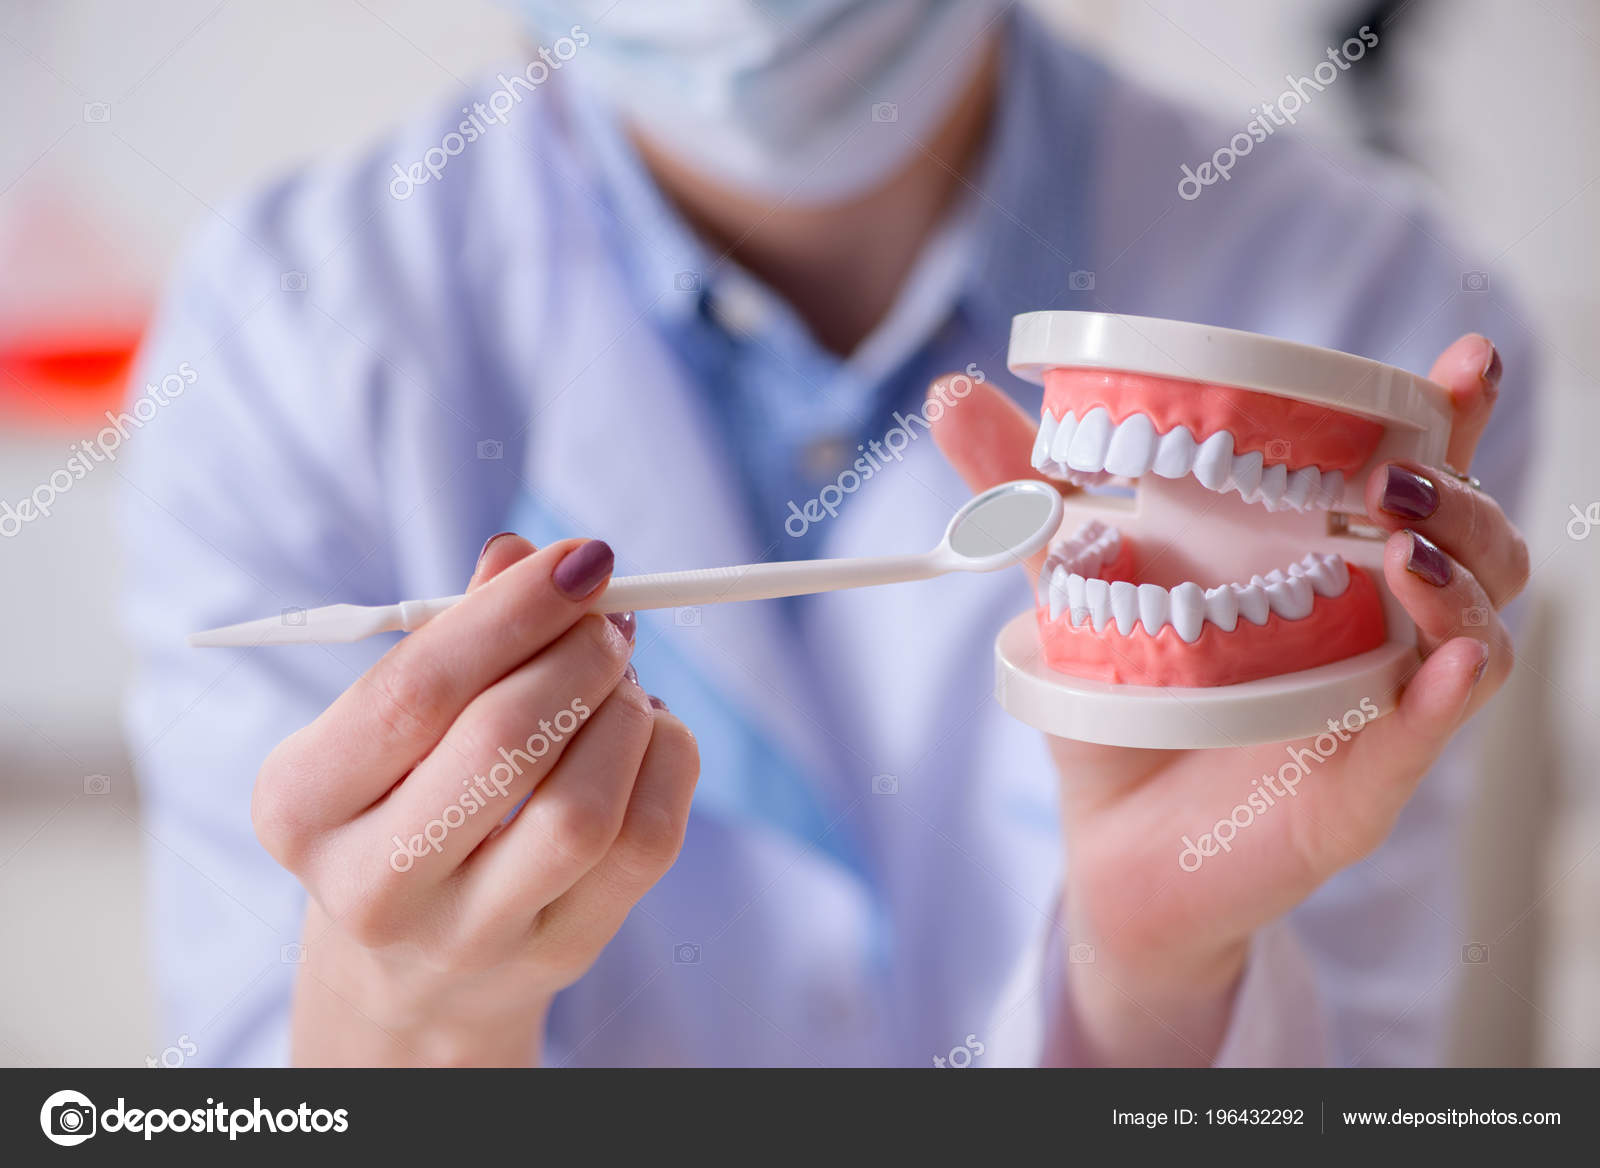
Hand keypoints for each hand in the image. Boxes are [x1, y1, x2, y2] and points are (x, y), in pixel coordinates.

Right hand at [252, 535, 698, 1064]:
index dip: (514, 612)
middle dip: (579, 658)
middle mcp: (373, 884)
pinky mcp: (556, 954)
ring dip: (625, 715)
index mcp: (302, 804)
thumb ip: (453, 633)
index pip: (419, 689)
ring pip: (583, 808)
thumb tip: (519, 555)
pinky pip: (644, 846)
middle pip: (504, 744)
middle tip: (612, 621)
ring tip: (621, 683)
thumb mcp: (392, 723)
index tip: (584, 558)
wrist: (408, 966)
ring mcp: (469, 935)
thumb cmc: (401, 803)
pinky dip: (667, 763)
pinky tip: (645, 732)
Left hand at [931, 334, 1524, 1064]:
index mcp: (1321, 559)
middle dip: (1457, 494)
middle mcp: (1372, 623)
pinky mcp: (1357, 788)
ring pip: (1473, 630)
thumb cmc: (1121, 703)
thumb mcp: (1071, 580)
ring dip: (1460, 580)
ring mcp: (1375, 705)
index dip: (1452, 415)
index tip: (1458, 363)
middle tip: (1389, 480)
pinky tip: (1440, 660)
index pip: (1415, 474)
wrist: (1104, 841)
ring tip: (1404, 550)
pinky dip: (1442, 694)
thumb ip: (1025, 488)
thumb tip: (952, 395)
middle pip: (1471, 543)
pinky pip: (1423, 737)